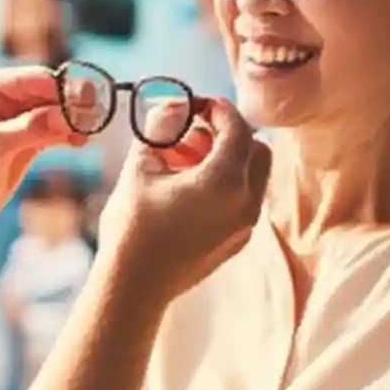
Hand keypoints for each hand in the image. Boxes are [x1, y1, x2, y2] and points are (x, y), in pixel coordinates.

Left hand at [0, 66, 86, 232]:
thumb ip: (30, 128)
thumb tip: (67, 113)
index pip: (34, 79)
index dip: (62, 89)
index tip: (86, 103)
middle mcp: (3, 97)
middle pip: (49, 93)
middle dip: (72, 105)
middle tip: (95, 119)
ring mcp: (16, 119)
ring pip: (56, 112)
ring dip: (74, 120)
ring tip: (90, 133)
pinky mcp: (26, 141)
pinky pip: (55, 130)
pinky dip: (69, 134)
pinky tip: (81, 142)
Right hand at [96, 98, 270, 300]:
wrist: (134, 285)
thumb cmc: (132, 226)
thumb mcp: (139, 168)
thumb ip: (159, 129)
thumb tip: (171, 105)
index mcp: (224, 180)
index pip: (238, 128)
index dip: (218, 109)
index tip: (196, 104)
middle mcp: (246, 202)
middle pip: (257, 149)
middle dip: (230, 133)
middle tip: (195, 130)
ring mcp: (245, 225)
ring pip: (254, 176)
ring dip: (229, 159)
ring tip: (188, 160)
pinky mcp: (237, 241)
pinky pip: (244, 200)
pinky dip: (227, 184)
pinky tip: (190, 189)